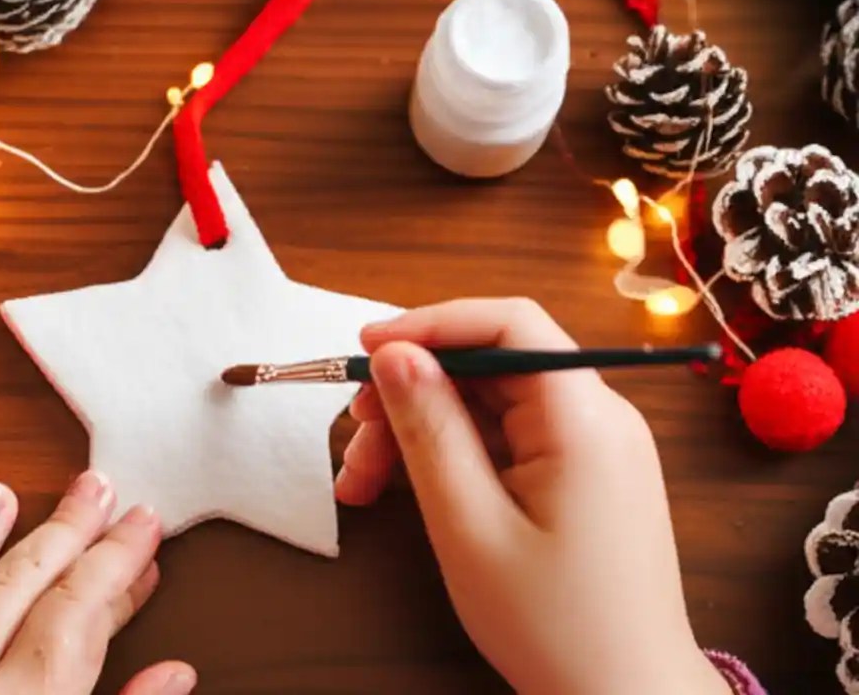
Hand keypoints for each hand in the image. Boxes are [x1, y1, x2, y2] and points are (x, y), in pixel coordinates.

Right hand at [335, 299, 730, 694]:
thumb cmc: (552, 625)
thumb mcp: (469, 525)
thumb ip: (430, 429)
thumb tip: (396, 354)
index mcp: (583, 419)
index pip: (509, 323)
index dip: (430, 324)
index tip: (364, 350)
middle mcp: (597, 418)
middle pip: (489, 367)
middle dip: (411, 395)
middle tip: (352, 443)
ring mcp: (593, 449)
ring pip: (488, 407)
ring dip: (420, 433)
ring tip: (362, 486)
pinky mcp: (581, 478)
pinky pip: (506, 442)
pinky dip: (451, 459)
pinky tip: (404, 493)